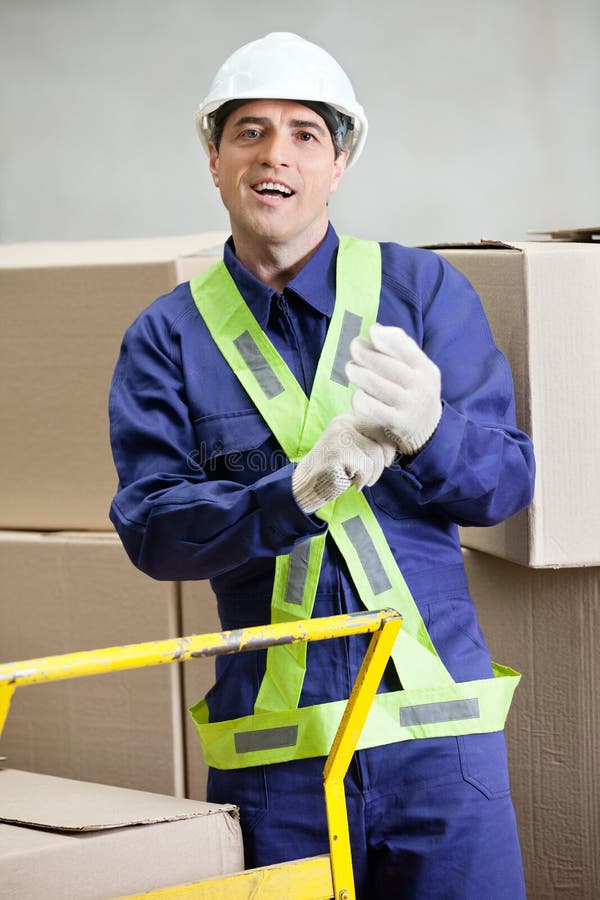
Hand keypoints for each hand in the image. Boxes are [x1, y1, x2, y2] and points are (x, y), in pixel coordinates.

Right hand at [292, 413, 395, 513]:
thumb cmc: (336, 469)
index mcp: (349, 418)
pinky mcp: (338, 452)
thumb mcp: (353, 447)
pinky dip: (363, 479)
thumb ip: (370, 439)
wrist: (307, 484)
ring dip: (374, 473)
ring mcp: (339, 435)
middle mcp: (344, 422)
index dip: (388, 444)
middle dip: (384, 458)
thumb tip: (397, 443)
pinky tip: (352, 483)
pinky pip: (365, 466)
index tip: (386, 460)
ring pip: (375, 453)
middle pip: (381, 435)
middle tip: (375, 473)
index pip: (380, 424)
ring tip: (361, 479)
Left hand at [346, 323, 441, 455]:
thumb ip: (401, 347)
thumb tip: (377, 329)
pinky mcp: (398, 424)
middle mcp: (420, 387)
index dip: (386, 338)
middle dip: (366, 353)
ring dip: (359, 374)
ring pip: (377, 385)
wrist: (428, 430)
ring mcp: (409, 406)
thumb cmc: (415, 391)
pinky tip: (358, 395)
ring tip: (350, 369)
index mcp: (426, 369)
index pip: (406, 349)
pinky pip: (372, 408)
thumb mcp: (418, 369)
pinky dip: (361, 399)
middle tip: (354, 347)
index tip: (371, 332)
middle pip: (387, 366)